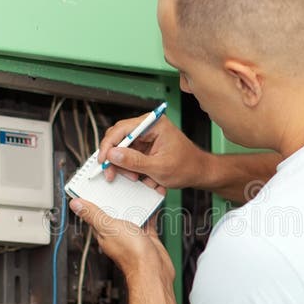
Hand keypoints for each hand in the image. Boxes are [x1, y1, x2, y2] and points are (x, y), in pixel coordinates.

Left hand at [68, 198, 174, 283]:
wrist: (153, 270)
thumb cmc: (131, 255)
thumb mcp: (109, 228)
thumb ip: (93, 215)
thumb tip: (75, 205)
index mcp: (104, 233)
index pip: (95, 214)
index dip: (93, 201)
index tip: (93, 189)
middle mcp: (117, 235)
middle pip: (114, 213)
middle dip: (115, 201)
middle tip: (116, 186)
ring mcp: (132, 236)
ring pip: (130, 216)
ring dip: (132, 205)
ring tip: (134, 192)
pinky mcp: (146, 238)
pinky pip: (146, 222)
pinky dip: (148, 212)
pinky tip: (150, 205)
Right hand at [97, 114, 211, 189]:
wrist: (199, 173)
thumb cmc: (187, 166)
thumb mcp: (159, 167)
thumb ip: (134, 161)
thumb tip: (113, 154)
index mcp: (154, 124)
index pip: (122, 129)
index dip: (109, 145)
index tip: (103, 160)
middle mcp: (148, 127)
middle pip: (119, 139)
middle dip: (116, 159)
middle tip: (113, 174)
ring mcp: (146, 138)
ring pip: (123, 151)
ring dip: (127, 168)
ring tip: (138, 179)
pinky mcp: (146, 148)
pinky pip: (131, 158)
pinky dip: (134, 170)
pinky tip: (145, 178)